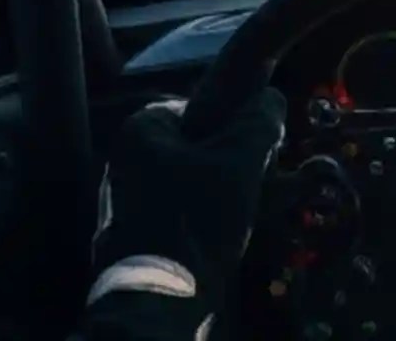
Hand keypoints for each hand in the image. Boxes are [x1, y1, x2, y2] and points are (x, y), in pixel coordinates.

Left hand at [84, 90, 285, 339]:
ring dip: (222, 192)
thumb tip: (272, 97)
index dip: (236, 126)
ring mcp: (124, 198)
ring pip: (191, 180)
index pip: (201, 108)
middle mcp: (124, 158)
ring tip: (247, 211)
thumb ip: (259, 123)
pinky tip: (225, 233)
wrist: (161, 299)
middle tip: (259, 182)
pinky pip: (179, 210)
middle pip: (197, 145)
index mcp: (140, 130)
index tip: (259, 150)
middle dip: (233, 162)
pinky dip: (204, 217)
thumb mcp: (240, 162)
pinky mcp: (132, 233)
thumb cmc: (196, 220)